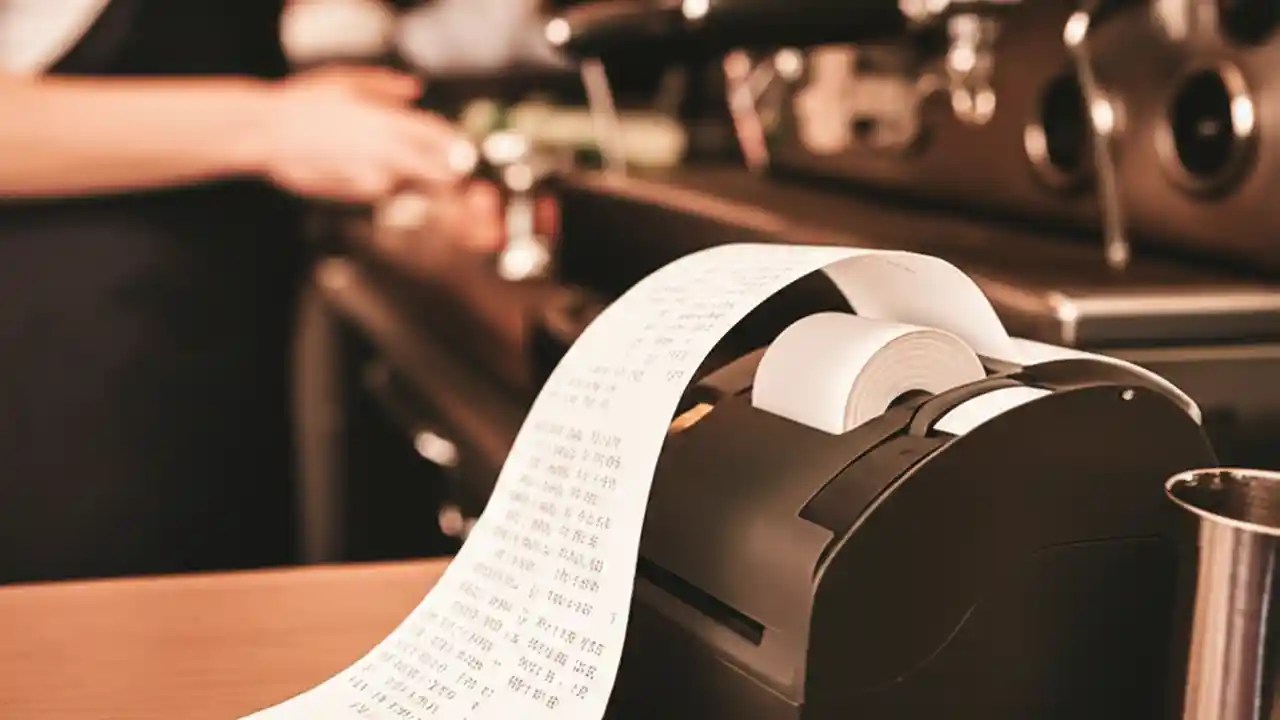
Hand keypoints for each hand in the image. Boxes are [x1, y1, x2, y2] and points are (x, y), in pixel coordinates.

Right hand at [251, 66, 475, 202]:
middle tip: (449, 175)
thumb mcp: (347, 80)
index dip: (457, 145)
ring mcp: (376, 175)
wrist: (267, 134)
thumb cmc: (304, 102)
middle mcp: (389, 150)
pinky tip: (359, 168)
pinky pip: (384, 191)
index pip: (441, 136)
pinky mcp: (361, 194)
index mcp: (390, 119)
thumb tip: (416, 89)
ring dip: (414, 180)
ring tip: (382, 163)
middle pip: (441, 172)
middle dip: (449, 175)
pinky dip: (383, 184)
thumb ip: (386, 85)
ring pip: (414, 184)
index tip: (462, 150)